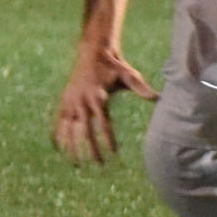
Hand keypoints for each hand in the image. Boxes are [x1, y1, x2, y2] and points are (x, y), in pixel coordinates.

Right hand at [52, 46, 157, 165]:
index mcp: (98, 96)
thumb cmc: (114, 65)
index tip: (114, 153)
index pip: (103, 123)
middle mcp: (82, 100)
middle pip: (85, 130)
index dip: (108, 139)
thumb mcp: (129, 74)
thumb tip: (158, 98)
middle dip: (91, 149)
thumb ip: (141, 88)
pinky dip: (58, 135)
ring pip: (69, 129)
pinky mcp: (65, 100)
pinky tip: (59, 150)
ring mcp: (71, 101)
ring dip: (72, 147)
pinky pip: (59, 122)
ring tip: (76, 164)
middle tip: (100, 165)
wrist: (93, 51)